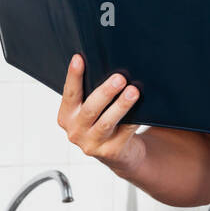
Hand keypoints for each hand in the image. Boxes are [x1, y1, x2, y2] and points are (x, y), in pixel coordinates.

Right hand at [57, 55, 142, 172]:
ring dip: (121, 106)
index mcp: (66, 116)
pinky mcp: (110, 152)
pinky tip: (143, 112)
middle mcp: (75, 131)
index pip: (70, 94)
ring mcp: (92, 144)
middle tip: (119, 78)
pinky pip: (124, 133)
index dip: (73, 76)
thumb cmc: (104, 122)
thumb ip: (91, 93)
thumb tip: (109, 66)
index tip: (79, 59)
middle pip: (90, 109)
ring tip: (133, 92)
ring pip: (106, 122)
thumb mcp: (92, 109)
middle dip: (105, 92)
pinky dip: (133, 121)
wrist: (118, 152)